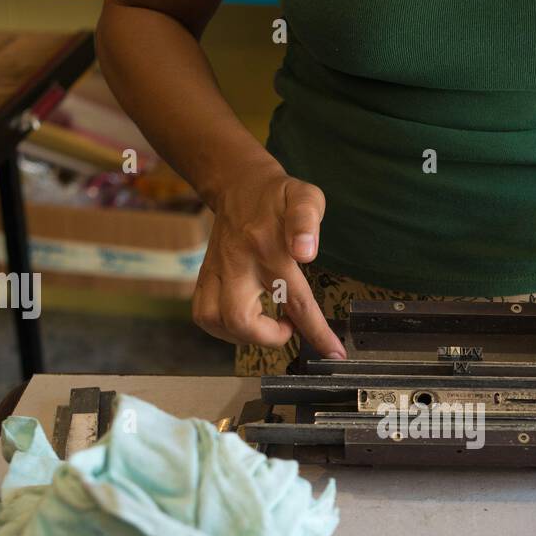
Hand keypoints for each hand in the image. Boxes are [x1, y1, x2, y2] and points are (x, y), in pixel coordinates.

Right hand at [192, 163, 344, 357]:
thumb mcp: (305, 196)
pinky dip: (222, 327)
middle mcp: (237, 264)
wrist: (236, 182)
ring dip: (241, 335)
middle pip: (239, 319)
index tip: (333, 353)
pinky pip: (202, 314)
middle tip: (287, 327)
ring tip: (265, 326)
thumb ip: (308, 221)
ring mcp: (216, 270)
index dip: (316, 333)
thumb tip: (306, 252)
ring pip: (213, 320)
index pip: (295, 301)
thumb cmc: (277, 195)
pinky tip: (244, 320)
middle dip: (267, 337)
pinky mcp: (204, 275)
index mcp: (267, 248)